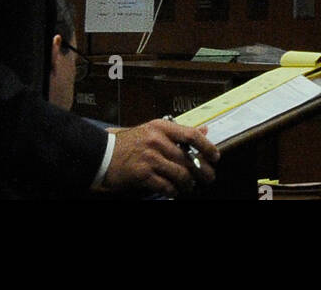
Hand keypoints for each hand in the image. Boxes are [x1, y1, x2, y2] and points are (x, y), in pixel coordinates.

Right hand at [102, 120, 218, 196]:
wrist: (104, 155)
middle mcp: (156, 140)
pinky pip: (167, 187)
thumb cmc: (130, 144)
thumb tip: (204, 131)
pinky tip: (174, 191)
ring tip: (189, 186)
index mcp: (160, 127)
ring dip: (189, 184)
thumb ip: (178, 133)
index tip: (215, 156)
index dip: (207, 147)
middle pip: (189, 159)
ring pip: (181, 175)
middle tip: (208, 178)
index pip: (191, 134)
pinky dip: (174, 192)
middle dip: (203, 172)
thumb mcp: (154, 131)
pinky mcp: (143, 174)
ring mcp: (150, 157)